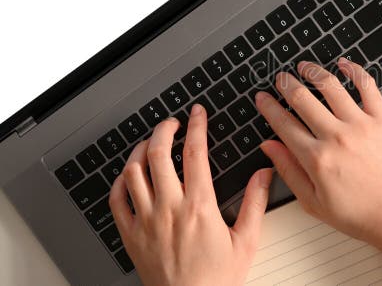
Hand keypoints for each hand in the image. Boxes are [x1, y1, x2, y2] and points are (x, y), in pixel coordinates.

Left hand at [108, 105, 272, 285]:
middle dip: (164, 129)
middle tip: (171, 122)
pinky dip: (120, 180)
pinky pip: (116, 199)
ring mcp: (145, 220)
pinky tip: (129, 174)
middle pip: (159, 154)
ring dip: (140, 150)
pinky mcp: (130, 235)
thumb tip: (264, 174)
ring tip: (150, 143)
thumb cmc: (217, 279)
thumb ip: (256, 202)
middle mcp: (169, 208)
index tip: (197, 114)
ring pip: (134, 171)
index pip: (195, 152)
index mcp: (200, 206)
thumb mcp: (247, 240)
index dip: (196, 125)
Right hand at [255, 58, 381, 248]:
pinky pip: (367, 86)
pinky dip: (354, 70)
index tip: (262, 98)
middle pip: (302, 99)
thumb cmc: (361, 215)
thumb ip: (289, 171)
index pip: (283, 124)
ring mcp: (362, 125)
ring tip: (304, 67)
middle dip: (286, 84)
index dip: (268, 107)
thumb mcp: (313, 202)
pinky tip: (344, 64)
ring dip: (313, 71)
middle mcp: (337, 137)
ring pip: (331, 86)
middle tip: (280, 78)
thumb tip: (269, 147)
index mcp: (316, 159)